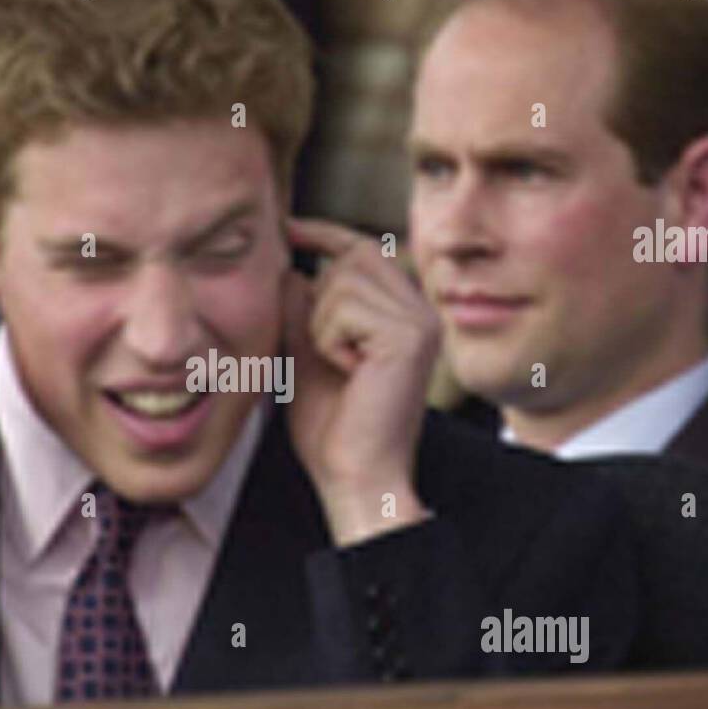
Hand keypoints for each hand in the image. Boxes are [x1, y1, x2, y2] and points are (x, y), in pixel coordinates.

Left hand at [282, 218, 439, 545]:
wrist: (356, 478)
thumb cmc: (335, 431)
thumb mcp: (307, 357)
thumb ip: (300, 311)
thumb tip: (289, 266)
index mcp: (403, 315)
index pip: (363, 251)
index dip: (324, 235)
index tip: (287, 230)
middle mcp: (420, 311)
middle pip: (351, 257)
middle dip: (318, 300)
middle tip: (327, 354)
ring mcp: (420, 321)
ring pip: (342, 281)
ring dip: (320, 326)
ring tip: (340, 367)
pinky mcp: (410, 336)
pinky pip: (343, 308)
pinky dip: (329, 340)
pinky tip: (349, 372)